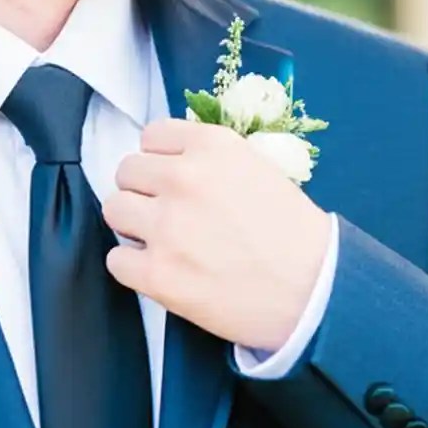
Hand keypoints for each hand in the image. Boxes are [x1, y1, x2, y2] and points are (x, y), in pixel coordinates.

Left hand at [103, 119, 330, 350]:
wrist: (314, 291)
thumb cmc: (292, 234)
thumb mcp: (257, 169)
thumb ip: (209, 159)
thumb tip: (168, 160)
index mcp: (212, 146)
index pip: (151, 136)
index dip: (160, 160)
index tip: (172, 179)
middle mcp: (184, 178)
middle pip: (127, 171)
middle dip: (143, 192)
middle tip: (168, 214)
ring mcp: (167, 226)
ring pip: (114, 209)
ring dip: (134, 226)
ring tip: (164, 242)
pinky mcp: (157, 272)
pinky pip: (115, 258)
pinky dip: (133, 267)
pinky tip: (162, 270)